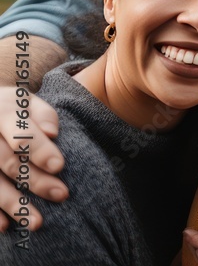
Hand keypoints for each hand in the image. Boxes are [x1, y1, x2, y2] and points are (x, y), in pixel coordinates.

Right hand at [0, 89, 65, 231]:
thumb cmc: (15, 108)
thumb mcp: (28, 101)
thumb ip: (43, 115)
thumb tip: (52, 133)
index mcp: (2, 112)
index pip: (21, 133)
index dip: (39, 150)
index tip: (59, 166)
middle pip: (8, 162)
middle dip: (35, 180)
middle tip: (61, 195)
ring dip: (13, 204)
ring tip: (37, 221)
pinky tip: (5, 226)